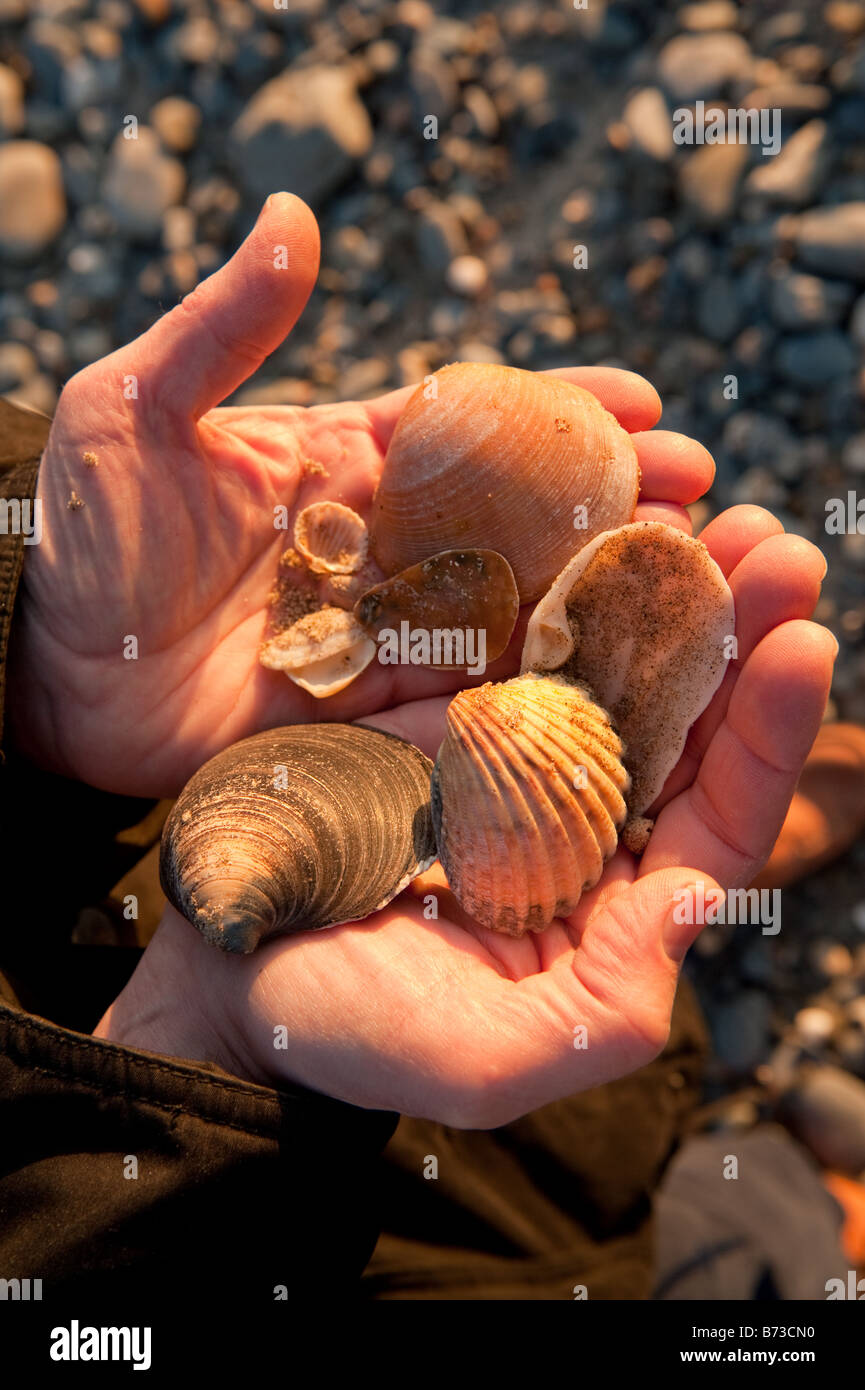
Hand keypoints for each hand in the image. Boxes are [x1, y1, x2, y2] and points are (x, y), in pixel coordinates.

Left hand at [9, 193, 712, 797]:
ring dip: (587, 594)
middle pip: (510, 522)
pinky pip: (452, 698)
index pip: (469, 429)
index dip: (555, 414)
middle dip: (603, 503)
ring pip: (500, 609)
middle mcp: (372, 547)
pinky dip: (524, 687)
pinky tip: (597, 680)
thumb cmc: (79, 524)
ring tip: (678, 579)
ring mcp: (371, 632)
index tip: (642, 402)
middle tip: (695, 495)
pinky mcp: (354, 710)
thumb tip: (293, 215)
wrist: (35, 659)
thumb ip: (227, 327)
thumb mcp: (141, 405)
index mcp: (338, 462)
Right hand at [96, 513, 833, 1124]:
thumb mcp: (478, 1061)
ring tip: (701, 502)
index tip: (805, 644)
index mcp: (608, 902)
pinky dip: (552, 574)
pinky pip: (514, 631)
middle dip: (736, 631)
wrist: (227, 966)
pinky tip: (584, 512)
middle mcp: (577, 819)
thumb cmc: (346, 1030)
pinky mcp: (442, 703)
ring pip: (608, 660)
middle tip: (775, 544)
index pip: (717, 819)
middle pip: (681, 721)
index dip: (767, 737)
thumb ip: (598, 1015)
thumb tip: (698, 901)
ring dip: (659, 584)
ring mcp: (511, 753)